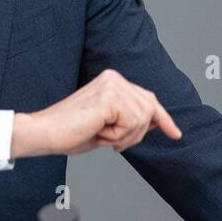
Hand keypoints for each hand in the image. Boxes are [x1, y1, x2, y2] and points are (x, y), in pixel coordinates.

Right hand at [11, 69, 181, 158]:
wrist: (46, 133)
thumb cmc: (70, 132)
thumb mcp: (108, 126)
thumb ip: (130, 119)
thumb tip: (156, 121)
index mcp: (113, 81)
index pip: (148, 99)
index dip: (163, 118)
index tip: (176, 133)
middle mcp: (114, 78)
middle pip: (149, 111)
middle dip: (135, 135)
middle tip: (111, 142)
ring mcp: (113, 85)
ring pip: (142, 120)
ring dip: (124, 137)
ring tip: (101, 135)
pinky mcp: (111, 97)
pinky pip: (131, 124)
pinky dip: (117, 137)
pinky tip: (98, 132)